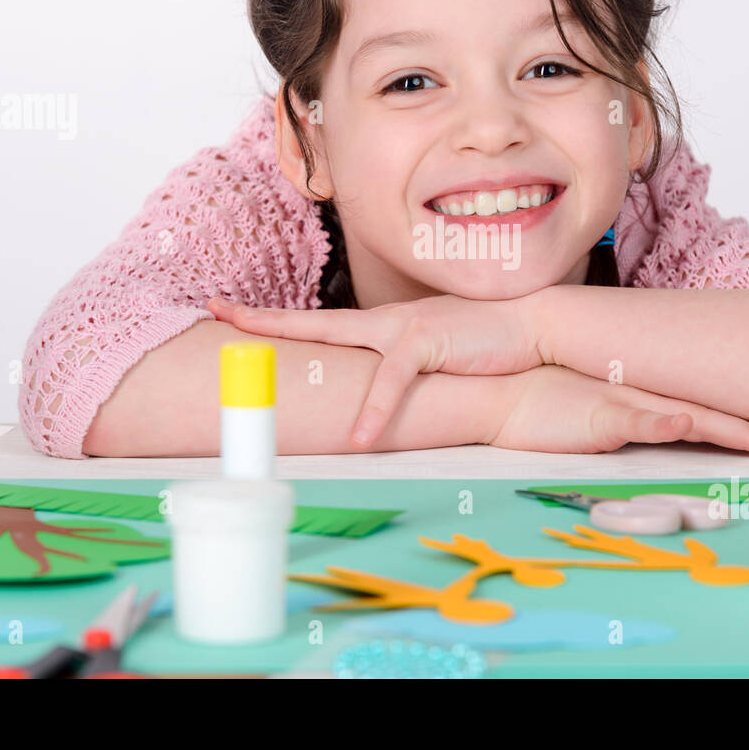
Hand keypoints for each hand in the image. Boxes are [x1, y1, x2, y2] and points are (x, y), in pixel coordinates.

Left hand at [206, 293, 546, 448]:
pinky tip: (361, 439)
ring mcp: (402, 329)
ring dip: (299, 358)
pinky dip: (375, 411)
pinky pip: (392, 381)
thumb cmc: (482, 344)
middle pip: (311, 321)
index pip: (317, 323)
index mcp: (381, 327)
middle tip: (218, 312)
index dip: (273, 318)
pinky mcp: (427, 344)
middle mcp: (382, 322)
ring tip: (261, 382)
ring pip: (339, 343)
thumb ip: (398, 370)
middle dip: (262, 319)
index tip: (230, 310)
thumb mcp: (430, 357)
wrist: (530, 325)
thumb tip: (372, 395)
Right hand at [489, 365, 748, 454]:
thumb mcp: (610, 411)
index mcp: (657, 398)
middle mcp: (652, 399)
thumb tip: (683, 426)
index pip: (716, 404)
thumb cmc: (555, 404)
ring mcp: (630, 406)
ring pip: (692, 416)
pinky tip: (684, 423)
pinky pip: (638, 421)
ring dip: (732, 428)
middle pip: (719, 411)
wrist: (506, 392)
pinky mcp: (603, 419)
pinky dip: (663, 422)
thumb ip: (645, 417)